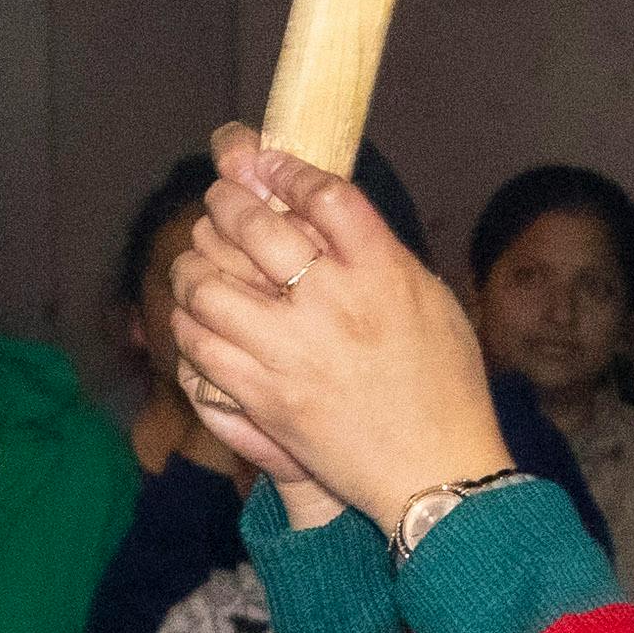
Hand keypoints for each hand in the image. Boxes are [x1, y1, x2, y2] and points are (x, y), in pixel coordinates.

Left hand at [160, 127, 513, 527]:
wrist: (434, 471)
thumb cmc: (443, 384)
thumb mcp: (430, 300)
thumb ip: (377, 253)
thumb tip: (320, 212)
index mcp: (383, 272)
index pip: (325, 195)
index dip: (286, 169)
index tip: (266, 161)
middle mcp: (333, 305)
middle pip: (255, 227)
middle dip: (226, 200)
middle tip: (219, 198)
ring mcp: (292, 353)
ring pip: (208, 286)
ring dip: (194, 264)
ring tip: (197, 261)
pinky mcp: (264, 398)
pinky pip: (200, 348)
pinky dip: (190, 323)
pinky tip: (197, 318)